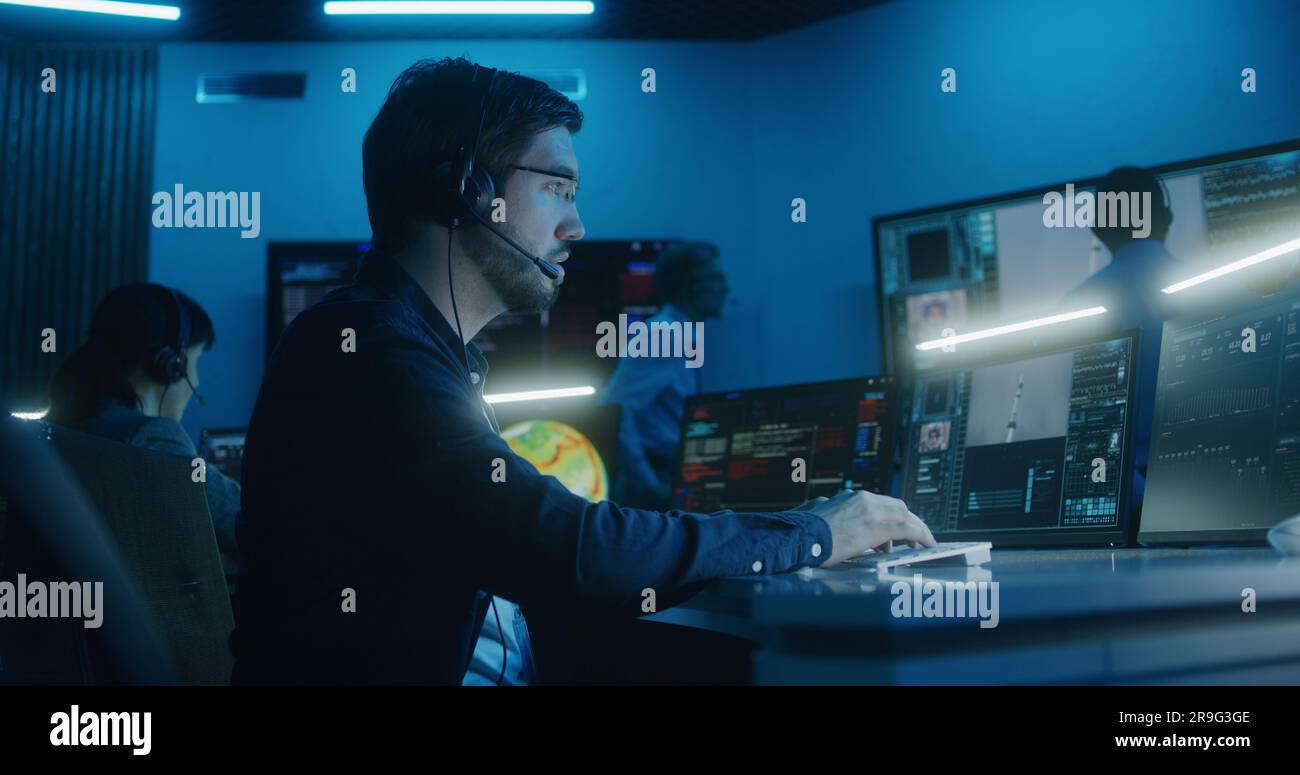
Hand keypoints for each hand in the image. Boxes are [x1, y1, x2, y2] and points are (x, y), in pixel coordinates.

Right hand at [797, 490, 935, 565]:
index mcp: (851, 497)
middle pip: (897, 507)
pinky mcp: (878, 526)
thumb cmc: (804, 532)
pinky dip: (921, 535)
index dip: (894, 515)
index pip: (881, 503)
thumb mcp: (818, 513)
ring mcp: (872, 511)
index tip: (897, 529)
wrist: (800, 538)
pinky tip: (927, 543)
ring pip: (905, 516)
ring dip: (917, 529)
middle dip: (908, 521)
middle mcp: (864, 499)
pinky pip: (908, 529)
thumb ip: (826, 508)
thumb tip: (823, 506)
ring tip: (920, 543)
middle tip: (912, 537)